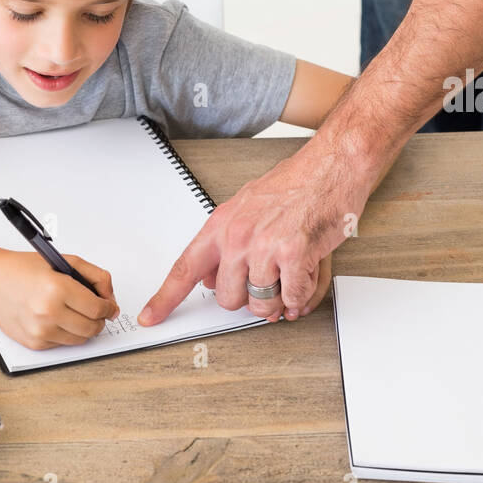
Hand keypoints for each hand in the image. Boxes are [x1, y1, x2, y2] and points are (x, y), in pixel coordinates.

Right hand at [0, 249, 119, 348]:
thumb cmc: (25, 270)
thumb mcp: (64, 261)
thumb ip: (94, 276)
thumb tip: (110, 297)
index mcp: (57, 288)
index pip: (97, 308)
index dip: (108, 308)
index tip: (110, 306)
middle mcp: (48, 312)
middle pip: (92, 327)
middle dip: (100, 320)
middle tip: (98, 312)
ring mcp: (40, 331)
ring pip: (80, 339)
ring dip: (85, 328)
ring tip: (79, 314)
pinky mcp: (34, 343)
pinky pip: (63, 344)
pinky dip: (67, 333)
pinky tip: (59, 319)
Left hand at [138, 140, 370, 326]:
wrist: (331, 165)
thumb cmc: (296, 183)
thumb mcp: (248, 206)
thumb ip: (228, 244)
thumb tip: (213, 280)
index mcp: (222, 223)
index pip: (186, 267)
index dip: (166, 298)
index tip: (151, 317)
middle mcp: (238, 235)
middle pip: (228, 299)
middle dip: (250, 297)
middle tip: (269, 277)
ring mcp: (265, 245)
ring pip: (261, 304)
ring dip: (279, 297)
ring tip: (290, 270)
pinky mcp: (294, 254)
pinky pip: (291, 299)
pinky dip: (302, 294)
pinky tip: (306, 270)